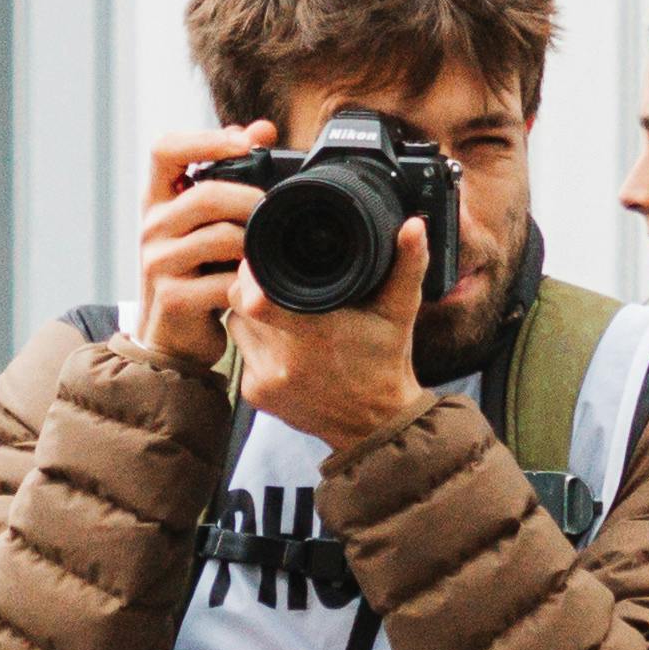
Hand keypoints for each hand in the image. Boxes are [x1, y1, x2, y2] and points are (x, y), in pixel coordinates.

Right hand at [128, 123, 278, 368]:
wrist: (174, 338)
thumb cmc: (198, 271)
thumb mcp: (206, 221)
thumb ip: (230, 177)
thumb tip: (262, 129)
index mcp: (158, 199)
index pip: (165, 149)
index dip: (206, 139)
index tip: (248, 141)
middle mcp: (151, 226)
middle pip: (203, 195)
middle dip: (250, 200)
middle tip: (276, 210)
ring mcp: (158, 264)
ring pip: (219, 237)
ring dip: (255, 243)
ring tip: (270, 250)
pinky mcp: (173, 299)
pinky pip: (224, 282)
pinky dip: (251, 282)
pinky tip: (260, 283)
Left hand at [219, 209, 430, 451]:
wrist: (374, 425)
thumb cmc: (386, 362)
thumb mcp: (400, 311)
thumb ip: (407, 265)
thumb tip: (413, 224)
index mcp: (314, 334)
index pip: (255, 297)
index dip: (252, 272)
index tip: (264, 260)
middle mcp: (283, 360)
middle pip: (239, 303)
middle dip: (252, 287)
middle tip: (276, 281)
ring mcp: (264, 380)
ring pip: (235, 326)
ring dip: (251, 316)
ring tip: (282, 314)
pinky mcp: (253, 395)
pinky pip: (240, 355)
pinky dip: (254, 345)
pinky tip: (281, 345)